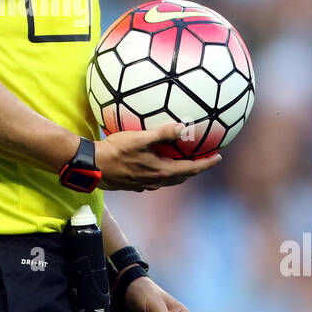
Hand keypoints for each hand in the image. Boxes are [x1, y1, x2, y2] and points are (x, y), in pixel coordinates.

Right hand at [95, 123, 220, 190]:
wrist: (93, 166)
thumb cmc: (115, 151)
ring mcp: (144, 185)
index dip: (206, 163)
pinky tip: (157, 164)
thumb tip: (183, 127)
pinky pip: (155, 179)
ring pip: (169, 180)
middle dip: (195, 169)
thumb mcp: (140, 138)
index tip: (218, 157)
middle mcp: (155, 181)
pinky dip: (164, 172)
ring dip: (180, 172)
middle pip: (182, 177)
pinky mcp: (134, 184)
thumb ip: (162, 133)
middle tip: (204, 159)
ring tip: (184, 162)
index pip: (191, 169)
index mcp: (161, 171)